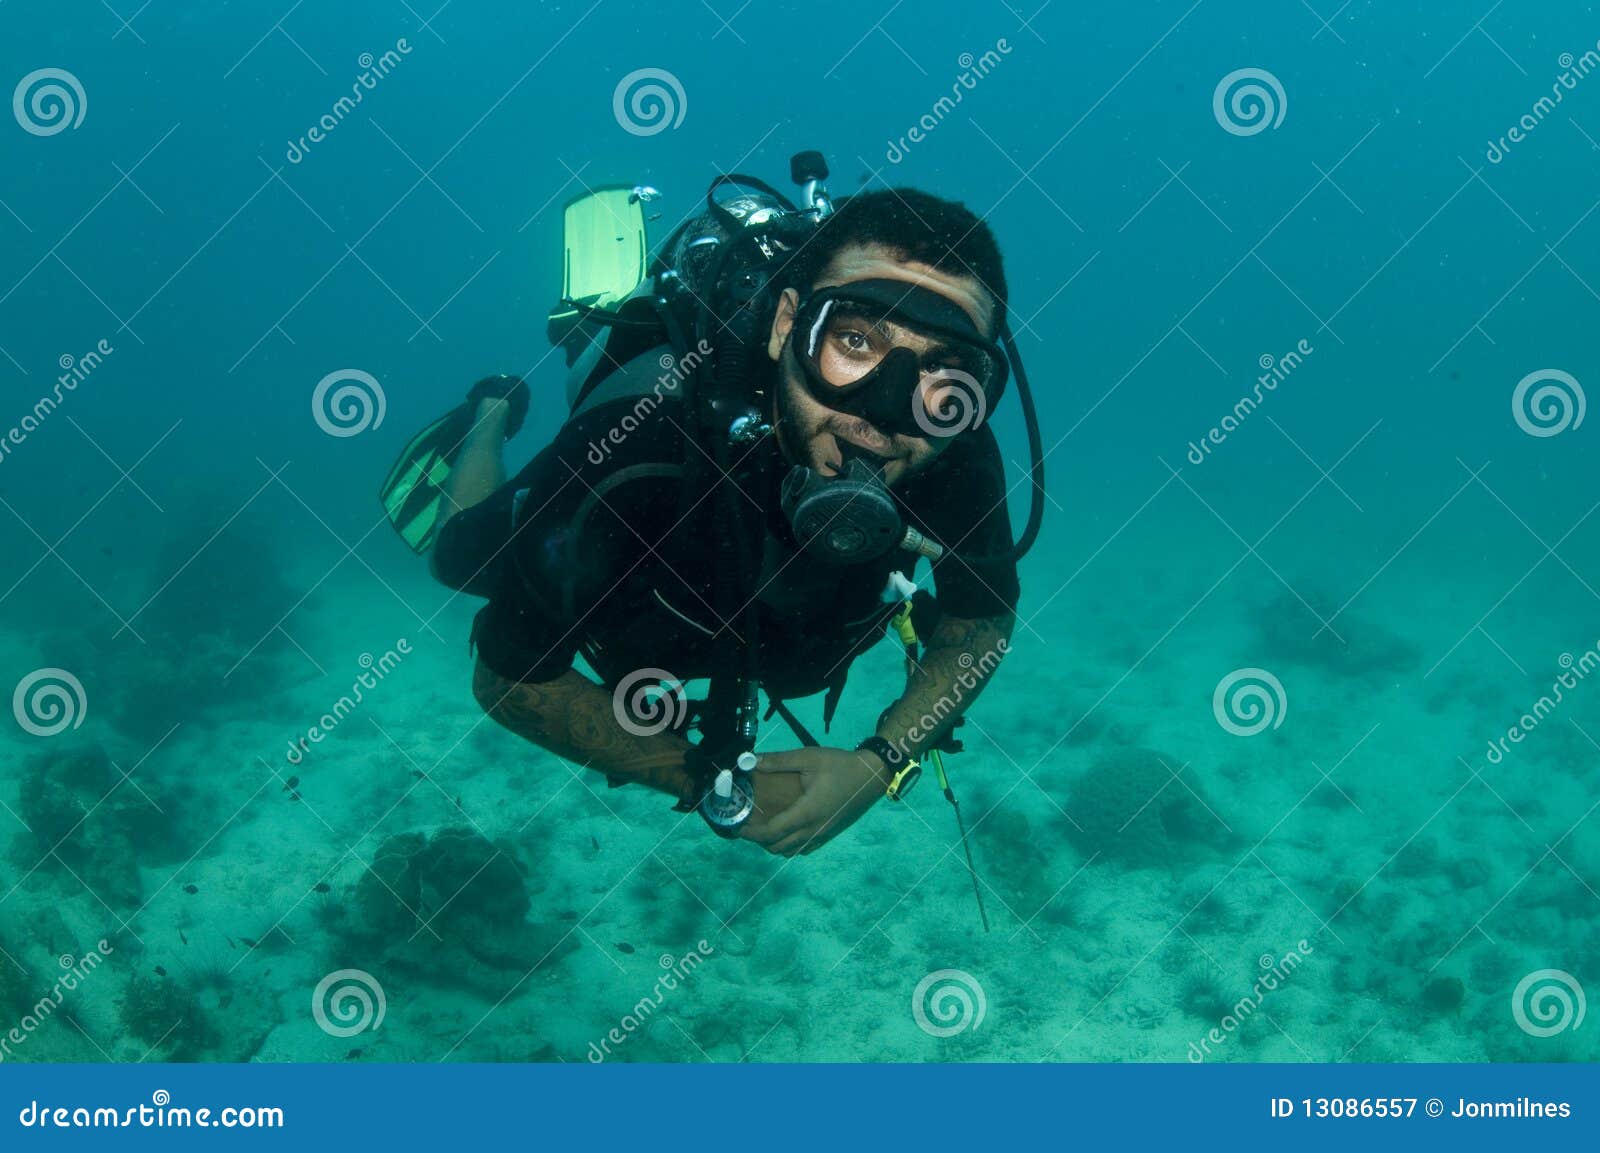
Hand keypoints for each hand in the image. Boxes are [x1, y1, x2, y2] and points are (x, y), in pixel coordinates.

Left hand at [741, 747, 887, 856]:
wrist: (872, 776)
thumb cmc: (840, 765)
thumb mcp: (808, 757)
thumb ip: (778, 761)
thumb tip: (750, 761)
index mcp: (806, 813)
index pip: (771, 832)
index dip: (750, 833)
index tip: (736, 825)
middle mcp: (813, 830)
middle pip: (777, 847)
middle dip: (757, 840)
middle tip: (747, 824)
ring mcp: (822, 835)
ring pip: (790, 852)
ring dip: (772, 844)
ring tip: (763, 828)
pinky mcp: (829, 835)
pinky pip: (803, 850)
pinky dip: (789, 846)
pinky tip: (785, 832)